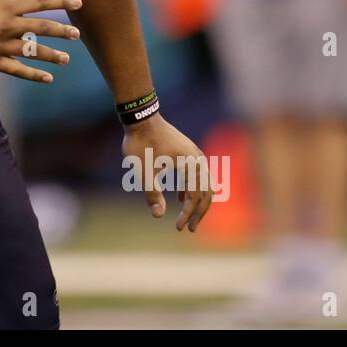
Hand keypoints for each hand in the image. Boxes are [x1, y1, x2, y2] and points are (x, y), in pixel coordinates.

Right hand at [0, 0, 81, 82]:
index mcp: (7, 6)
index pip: (40, 2)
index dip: (61, 2)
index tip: (79, 3)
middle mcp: (7, 25)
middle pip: (41, 28)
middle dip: (61, 31)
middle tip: (76, 35)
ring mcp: (1, 45)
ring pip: (32, 51)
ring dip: (52, 55)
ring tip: (66, 58)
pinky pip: (17, 70)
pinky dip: (33, 75)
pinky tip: (48, 78)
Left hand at [121, 113, 212, 231]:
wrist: (141, 117)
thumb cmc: (141, 142)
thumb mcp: (143, 170)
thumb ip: (151, 192)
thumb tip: (158, 215)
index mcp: (191, 164)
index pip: (195, 197)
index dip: (188, 215)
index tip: (178, 228)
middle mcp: (198, 159)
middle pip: (206, 192)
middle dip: (199, 212)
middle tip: (189, 229)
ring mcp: (195, 154)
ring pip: (204, 184)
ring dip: (198, 202)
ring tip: (188, 218)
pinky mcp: (188, 152)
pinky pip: (197, 175)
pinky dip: (192, 189)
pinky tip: (181, 199)